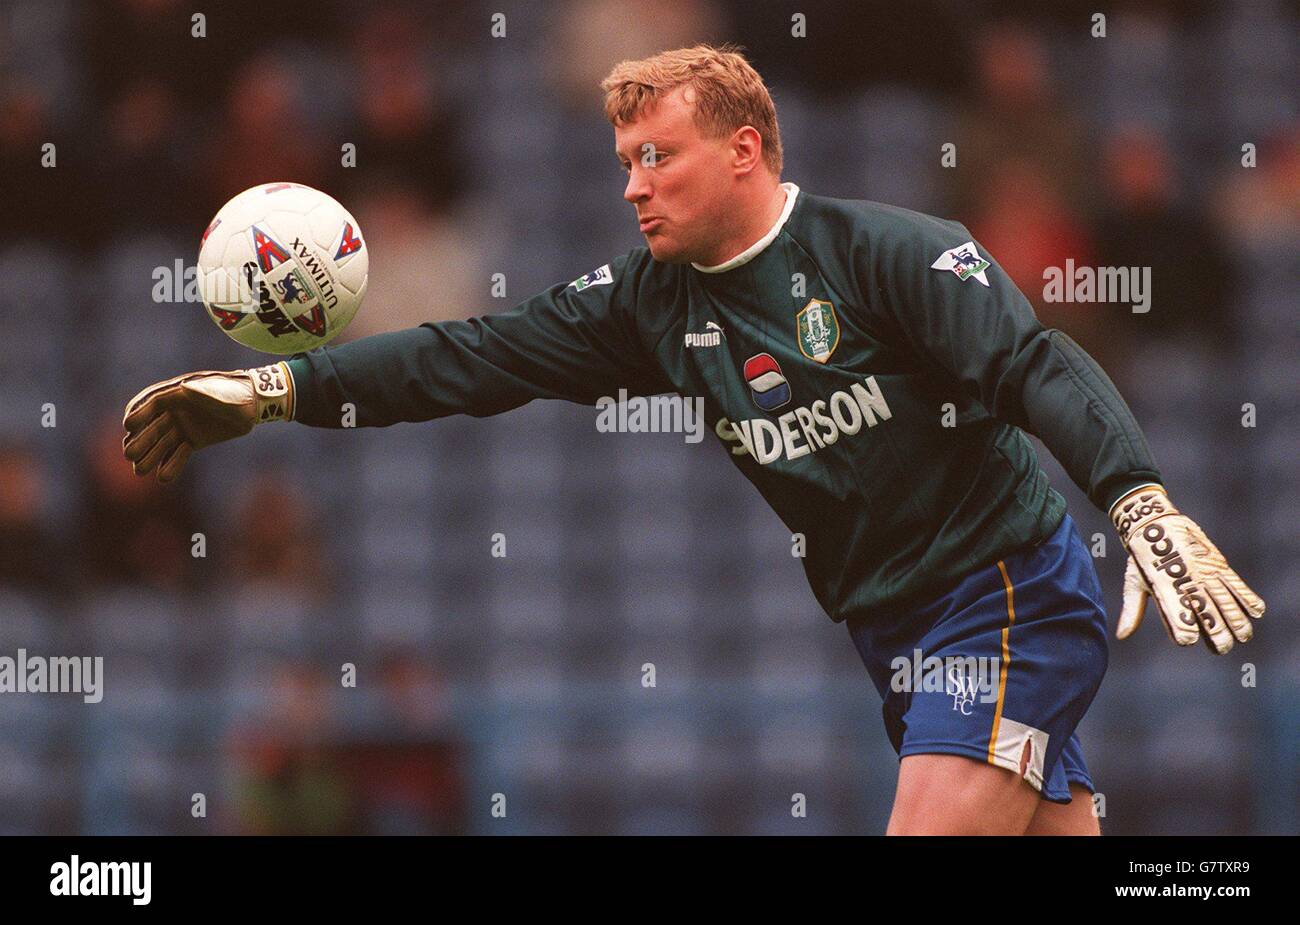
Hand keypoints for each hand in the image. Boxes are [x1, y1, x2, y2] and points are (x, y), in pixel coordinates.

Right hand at [122, 362, 292, 482]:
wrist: (252, 404)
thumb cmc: (235, 392)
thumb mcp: (219, 391)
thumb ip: (202, 393)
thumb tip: (184, 389)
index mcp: (177, 393)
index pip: (151, 404)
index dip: (139, 414)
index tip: (128, 426)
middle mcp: (175, 410)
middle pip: (152, 426)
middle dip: (140, 440)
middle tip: (129, 455)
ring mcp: (183, 426)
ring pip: (162, 443)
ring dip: (150, 456)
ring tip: (140, 472)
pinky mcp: (193, 440)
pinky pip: (178, 454)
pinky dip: (171, 466)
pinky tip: (163, 478)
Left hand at [1111, 485, 1264, 653]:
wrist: (1154, 521)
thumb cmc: (1141, 557)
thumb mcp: (1133, 582)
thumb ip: (1132, 611)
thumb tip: (1120, 636)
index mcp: (1164, 589)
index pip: (1177, 618)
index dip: (1184, 633)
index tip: (1188, 641)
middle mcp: (1187, 582)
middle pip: (1209, 615)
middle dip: (1218, 635)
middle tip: (1222, 648)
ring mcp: (1204, 572)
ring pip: (1227, 602)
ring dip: (1237, 622)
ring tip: (1242, 637)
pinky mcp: (1217, 563)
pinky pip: (1237, 584)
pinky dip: (1248, 598)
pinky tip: (1256, 613)